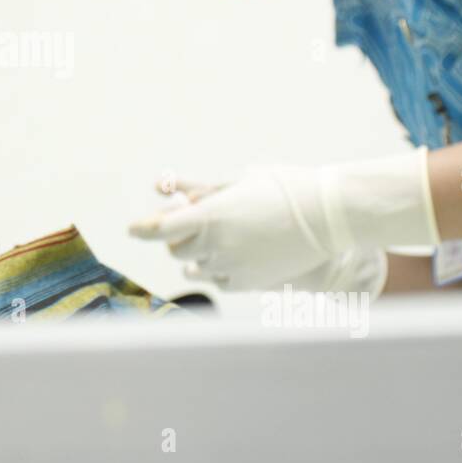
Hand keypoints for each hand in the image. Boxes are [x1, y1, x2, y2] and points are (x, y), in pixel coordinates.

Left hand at [128, 150, 438, 289]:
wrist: (330, 216)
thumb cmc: (284, 187)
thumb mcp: (240, 179)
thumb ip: (202, 189)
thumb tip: (169, 190)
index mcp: (211, 215)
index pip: (159, 228)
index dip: (142, 228)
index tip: (132, 228)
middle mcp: (216, 246)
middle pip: (174, 247)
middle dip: (178, 234)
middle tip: (194, 217)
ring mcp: (231, 268)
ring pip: (193, 266)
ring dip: (195, 252)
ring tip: (219, 235)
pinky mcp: (247, 284)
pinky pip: (216, 281)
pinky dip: (216, 269)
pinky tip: (233, 253)